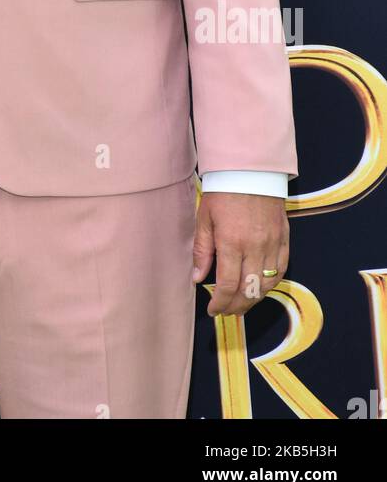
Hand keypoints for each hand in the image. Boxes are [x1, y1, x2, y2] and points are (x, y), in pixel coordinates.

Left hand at [192, 192, 288, 317]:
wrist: (251, 170)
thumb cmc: (223, 192)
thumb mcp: (205, 218)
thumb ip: (202, 251)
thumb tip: (197, 279)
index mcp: (232, 242)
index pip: (228, 286)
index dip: (220, 303)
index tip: (212, 310)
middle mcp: (255, 247)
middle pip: (248, 291)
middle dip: (236, 307)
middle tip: (225, 311)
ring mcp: (273, 244)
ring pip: (266, 285)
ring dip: (253, 299)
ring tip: (240, 303)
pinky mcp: (284, 239)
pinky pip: (281, 270)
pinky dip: (270, 284)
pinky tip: (259, 288)